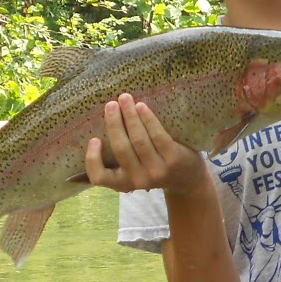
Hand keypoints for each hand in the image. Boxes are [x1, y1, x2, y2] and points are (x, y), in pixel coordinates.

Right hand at [84, 93, 209, 196]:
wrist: (187, 178)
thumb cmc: (153, 168)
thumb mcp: (133, 170)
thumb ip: (119, 156)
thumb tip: (104, 121)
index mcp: (124, 183)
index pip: (100, 177)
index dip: (92, 159)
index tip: (94, 139)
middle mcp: (139, 180)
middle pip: (121, 149)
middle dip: (114, 124)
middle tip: (110, 104)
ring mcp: (157, 171)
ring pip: (139, 140)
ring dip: (130, 116)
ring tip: (125, 99)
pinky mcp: (173, 159)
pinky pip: (158, 136)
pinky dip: (148, 119)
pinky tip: (142, 106)